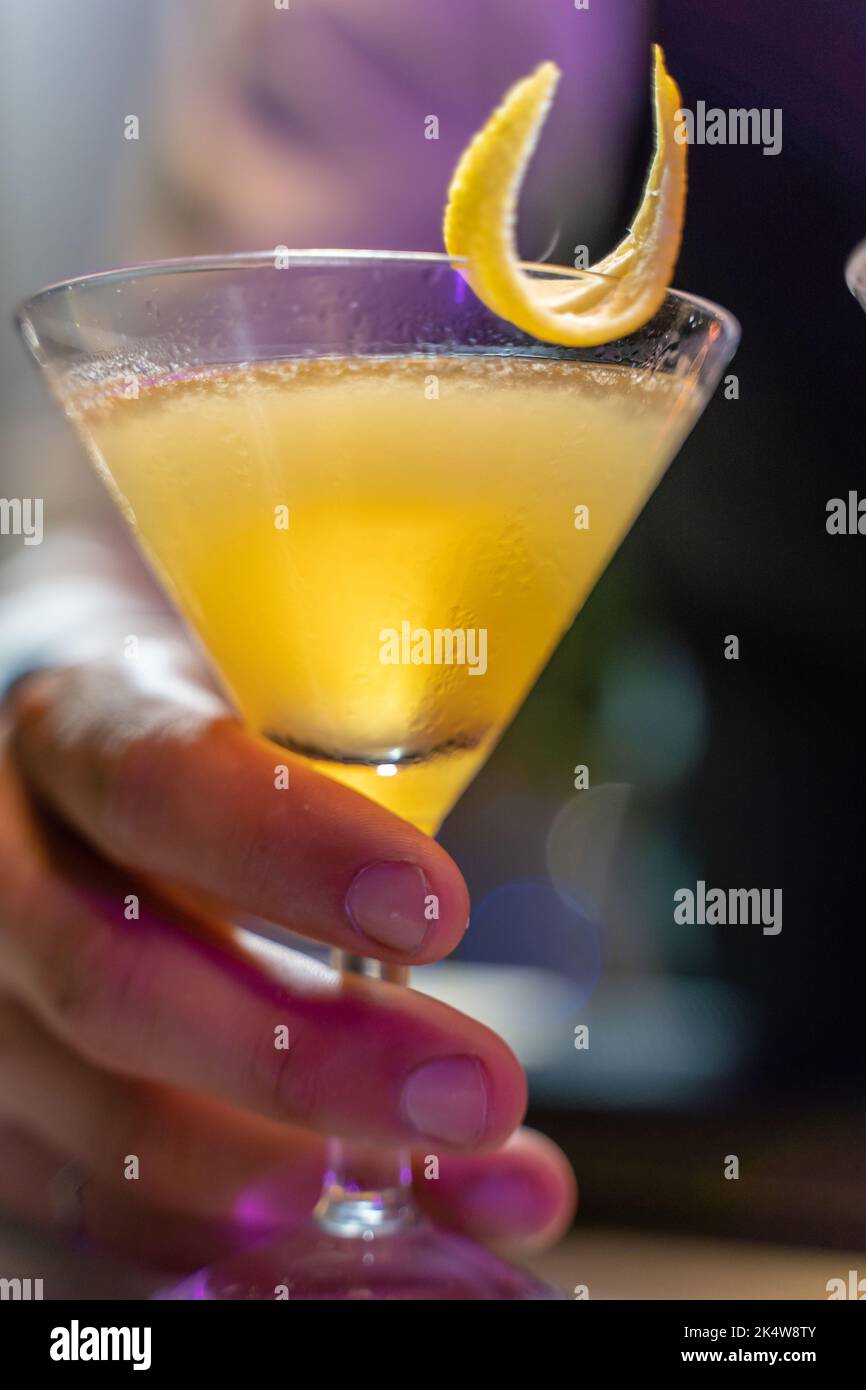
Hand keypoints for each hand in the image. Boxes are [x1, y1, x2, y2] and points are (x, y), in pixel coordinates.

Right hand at [0, 636, 574, 1271]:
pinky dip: (238, 1244)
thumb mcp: (253, 694)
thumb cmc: (200, 728)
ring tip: (466, 1184)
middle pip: (112, 984)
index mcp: (73, 729)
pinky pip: (93, 1209)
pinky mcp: (0, 1114)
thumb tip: (461, 911)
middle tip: (476, 1093)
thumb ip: (351, 767)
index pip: (153, 784)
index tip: (436, 906)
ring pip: (99, 1124)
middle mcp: (1, 870)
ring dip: (290, 1179)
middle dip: (306, 1058)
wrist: (75, 778)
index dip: (288, 850)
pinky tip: (360, 1242)